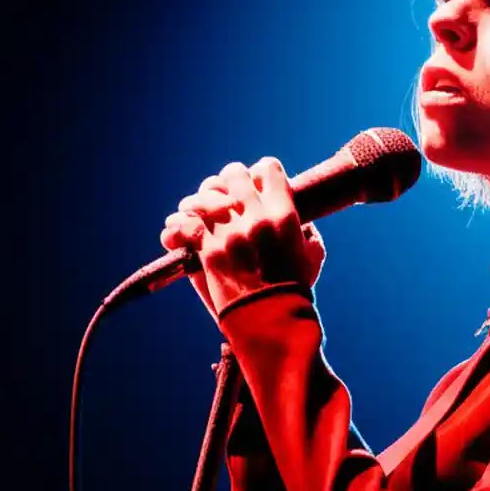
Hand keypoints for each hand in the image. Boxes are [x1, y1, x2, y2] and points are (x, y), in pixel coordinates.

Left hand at [160, 157, 326, 322]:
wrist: (271, 322)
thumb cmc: (293, 292)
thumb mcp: (312, 256)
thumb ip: (306, 231)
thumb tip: (300, 220)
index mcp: (285, 214)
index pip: (267, 168)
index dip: (258, 174)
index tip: (254, 186)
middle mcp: (257, 217)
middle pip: (233, 173)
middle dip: (227, 183)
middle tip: (226, 200)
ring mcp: (230, 232)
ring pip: (205, 194)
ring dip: (200, 202)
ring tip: (199, 214)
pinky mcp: (208, 250)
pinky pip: (184, 223)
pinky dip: (177, 226)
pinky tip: (180, 234)